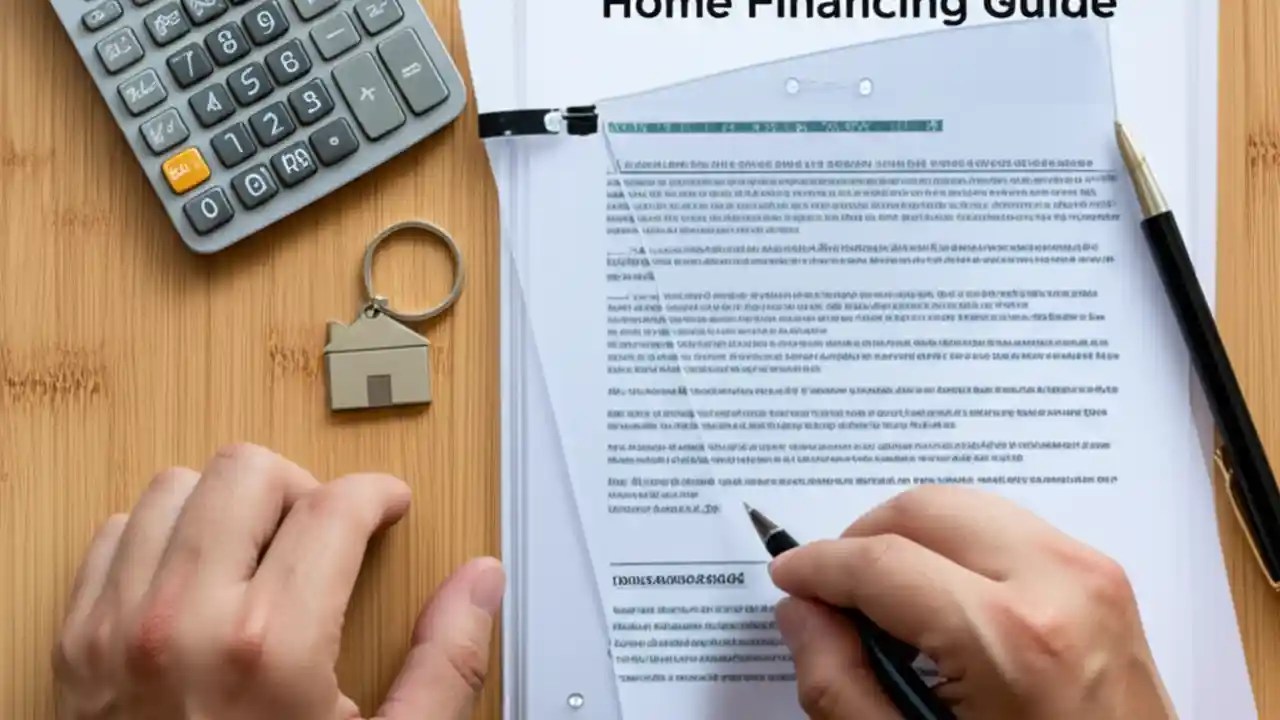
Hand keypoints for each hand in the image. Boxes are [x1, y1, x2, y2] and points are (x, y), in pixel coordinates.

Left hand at [53, 443, 504, 719]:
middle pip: (247, 472)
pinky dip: (163, 537)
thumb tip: (479, 584)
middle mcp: (183, 623)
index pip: (334, 507)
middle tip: (322, 533)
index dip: (376, 494)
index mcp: (271, 648)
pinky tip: (199, 579)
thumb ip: (444, 668)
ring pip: (175, 489)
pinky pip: (117, 533)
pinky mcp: (74, 642)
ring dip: (227, 507)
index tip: (386, 504)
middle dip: (301, 489)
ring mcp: (117, 628)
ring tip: (259, 554)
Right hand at [768, 486, 1175, 719]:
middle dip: (863, 539)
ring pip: (965, 507)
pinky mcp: (1105, 578)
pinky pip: (1007, 527)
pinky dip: (958, 547)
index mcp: (1009, 639)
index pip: (881, 561)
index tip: (788, 577)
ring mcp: (1090, 573)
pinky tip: (942, 600)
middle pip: (924, 510)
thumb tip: (801, 611)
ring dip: (911, 539)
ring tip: (886, 599)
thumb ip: (839, 687)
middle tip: (834, 591)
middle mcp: (1057, 583)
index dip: (819, 565)